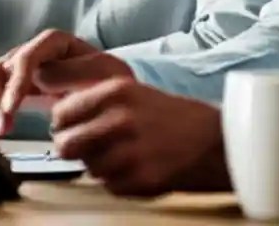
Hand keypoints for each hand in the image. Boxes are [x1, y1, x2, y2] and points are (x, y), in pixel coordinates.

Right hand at [0, 30, 131, 135]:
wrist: (108, 96)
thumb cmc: (108, 85)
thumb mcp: (106, 76)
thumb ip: (78, 73)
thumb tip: (41, 77)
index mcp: (55, 43)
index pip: (27, 53)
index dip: (16, 79)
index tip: (12, 109)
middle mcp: (30, 52)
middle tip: (3, 127)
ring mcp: (16, 68)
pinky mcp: (7, 85)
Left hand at [51, 78, 229, 195]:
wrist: (218, 142)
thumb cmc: (177, 118)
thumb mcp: (135, 93)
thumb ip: (99, 102)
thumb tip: (60, 116)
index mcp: (116, 92)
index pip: (61, 113)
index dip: (65, 124)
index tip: (74, 127)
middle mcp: (119, 119)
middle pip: (65, 145)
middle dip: (76, 150)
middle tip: (92, 148)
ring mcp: (129, 151)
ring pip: (88, 168)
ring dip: (101, 167)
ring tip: (126, 156)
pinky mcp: (139, 179)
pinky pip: (109, 186)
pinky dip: (120, 182)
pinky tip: (140, 168)